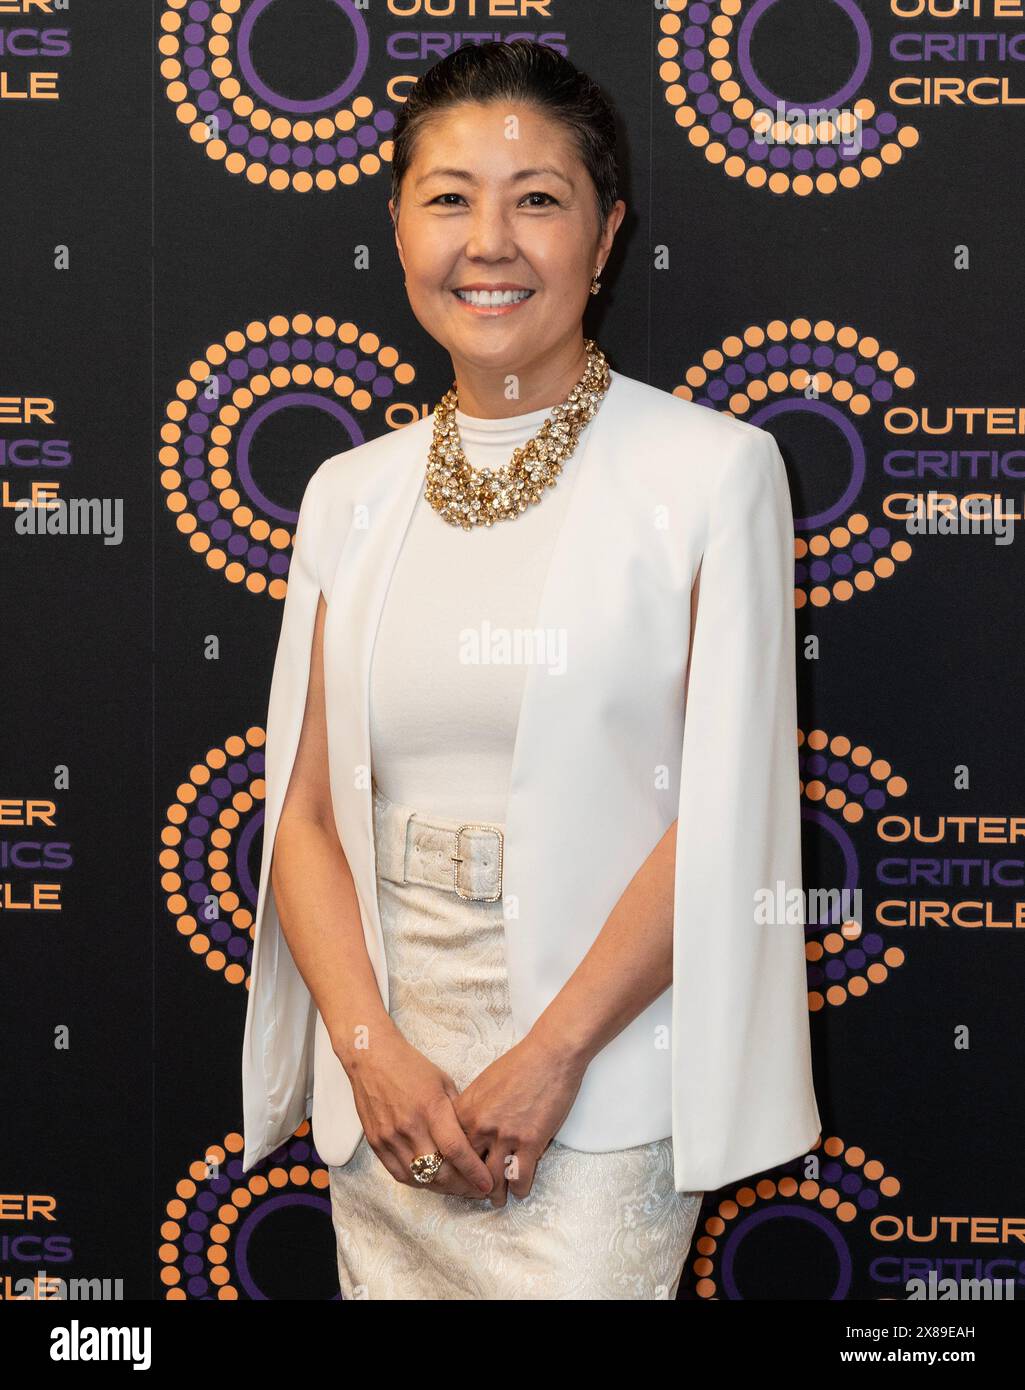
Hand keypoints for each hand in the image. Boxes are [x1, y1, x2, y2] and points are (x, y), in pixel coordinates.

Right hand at [339, 1024, 493, 1198]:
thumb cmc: (412, 1067)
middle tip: (477, 1190)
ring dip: (443, 1188)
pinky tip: (433, 1181)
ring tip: (458, 1188)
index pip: (456, 1150)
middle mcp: (410, 1127)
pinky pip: (401, 1175)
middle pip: (440, 1172)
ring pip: (421, 1179)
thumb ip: (458, 1113)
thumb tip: (475, 1141)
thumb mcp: (444, 1083)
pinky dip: (420, 1183)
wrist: (372, 1059)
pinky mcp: (377, 1144)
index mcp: (432, 1108)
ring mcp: (390, 1138)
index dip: (474, 1172)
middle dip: (463, 1186)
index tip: (488, 1184)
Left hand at [453, 1031, 587, 1206]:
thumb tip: (464, 1129)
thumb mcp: (483, 1083)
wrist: (550, 1054)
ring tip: (496, 1201)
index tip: (455, 1178)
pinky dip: (519, 1189)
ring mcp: (505, 1136)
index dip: (451, 1169)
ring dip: (495, 1195)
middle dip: (469, 1187)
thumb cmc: (518, 1064)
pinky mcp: (531, 1142)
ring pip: (492, 1181)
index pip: (448, 1151)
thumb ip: (469, 1108)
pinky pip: (520, 1178)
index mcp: (466, 1111)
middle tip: (474, 1195)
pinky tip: (519, 1190)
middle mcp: (481, 1127)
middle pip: (467, 1170)